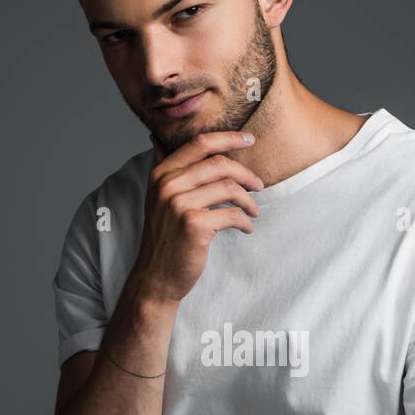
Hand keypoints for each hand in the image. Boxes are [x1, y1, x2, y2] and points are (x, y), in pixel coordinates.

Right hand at [133, 129, 263, 305]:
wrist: (156, 276)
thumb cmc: (164, 237)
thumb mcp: (158, 199)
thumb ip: (165, 171)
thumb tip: (158, 138)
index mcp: (160, 174)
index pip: (199, 144)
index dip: (228, 138)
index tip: (249, 139)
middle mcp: (167, 185)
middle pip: (219, 164)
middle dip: (246, 174)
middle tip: (258, 185)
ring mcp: (179, 205)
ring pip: (229, 188)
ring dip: (249, 200)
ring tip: (254, 211)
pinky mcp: (194, 225)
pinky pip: (232, 214)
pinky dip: (245, 221)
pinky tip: (247, 228)